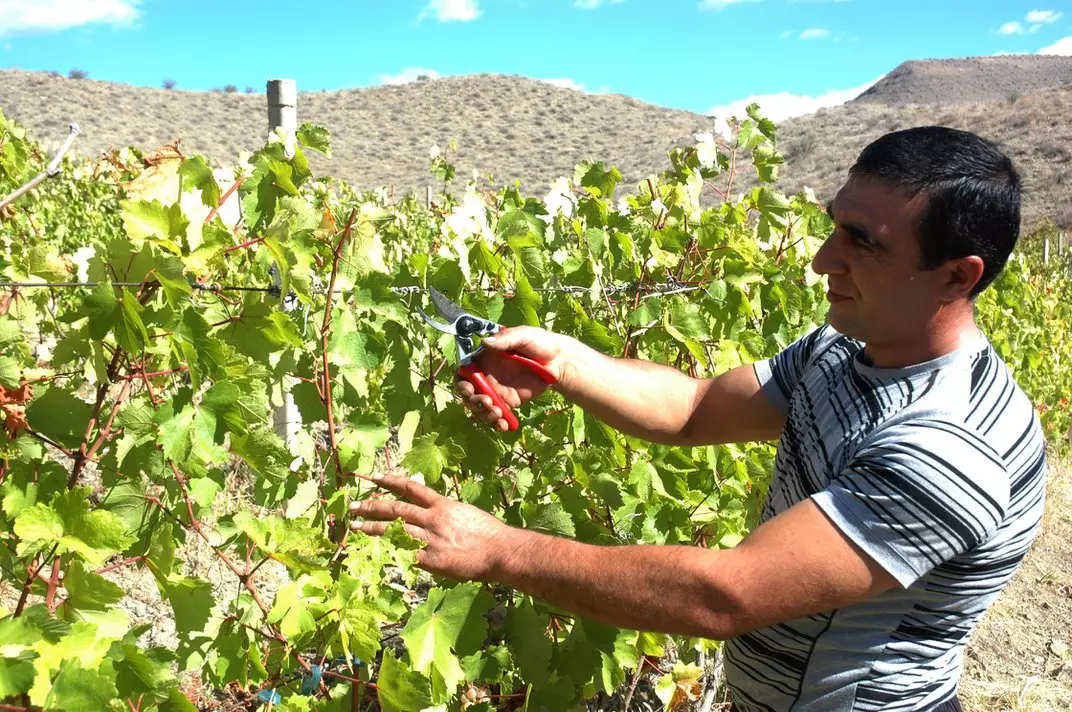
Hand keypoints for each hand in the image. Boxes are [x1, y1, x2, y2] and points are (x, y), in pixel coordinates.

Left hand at [349, 473, 517, 581]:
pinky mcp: (432, 560)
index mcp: (442, 504)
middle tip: (353, 505)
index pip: (410, 488)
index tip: (373, 477)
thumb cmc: (488, 532)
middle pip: (395, 509)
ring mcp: (431, 539)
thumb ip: (445, 510)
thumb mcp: (465, 512)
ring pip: (394, 530)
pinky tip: (373, 553)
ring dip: (372, 528)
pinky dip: (388, 553)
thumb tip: (432, 507)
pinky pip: (404, 555)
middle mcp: (433, 518)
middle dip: (372, 506)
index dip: (390, 481)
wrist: (500, 550)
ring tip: (355, 526)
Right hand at [458, 326, 573, 430]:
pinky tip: (504, 425)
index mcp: (484, 359)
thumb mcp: (523, 335)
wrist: (558, 361)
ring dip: (484, 414)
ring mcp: (496, 390)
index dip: (461, 383)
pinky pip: (497, 415)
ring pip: (480, 407)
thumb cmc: (539, 342)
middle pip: (468, 394)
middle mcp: (486, 376)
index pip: (463, 372)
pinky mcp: (507, 402)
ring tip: (498, 414)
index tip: (469, 389)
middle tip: (488, 402)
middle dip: (473, 402)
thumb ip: (505, 339)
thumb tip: (486, 343)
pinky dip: (497, 423)